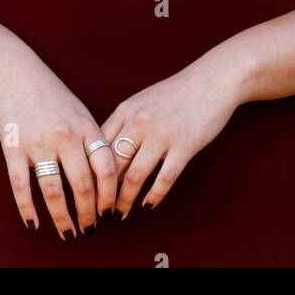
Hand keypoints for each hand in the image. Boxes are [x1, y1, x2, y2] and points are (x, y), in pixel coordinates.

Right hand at [0, 50, 119, 238]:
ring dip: (63, 218)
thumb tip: (110, 178)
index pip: (107, 169)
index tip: (111, 212)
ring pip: (54, 191)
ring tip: (69, 234)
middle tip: (91, 228)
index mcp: (86, 127)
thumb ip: (93, 141)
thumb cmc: (52, 95)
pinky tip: (34, 224)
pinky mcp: (13, 148)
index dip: (111, 195)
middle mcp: (65, 136)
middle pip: (83, 185)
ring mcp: (38, 143)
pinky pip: (21, 186)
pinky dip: (28, 209)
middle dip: (89, 213)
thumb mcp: (80, 113)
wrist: (15, 73)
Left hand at [99, 52, 245, 219]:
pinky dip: (154, 195)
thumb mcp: (141, 102)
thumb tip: (103, 155)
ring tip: (120, 214)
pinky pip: (165, 178)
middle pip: (111, 165)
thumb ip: (123, 125)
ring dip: (124, 200)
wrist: (211, 80)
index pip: (97, 148)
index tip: (83, 192)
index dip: (87, 173)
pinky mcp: (184, 145)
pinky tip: (148, 204)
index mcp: (125, 111)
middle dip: (101, 194)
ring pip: (134, 176)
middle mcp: (139, 123)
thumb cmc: (174, 94)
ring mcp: (162, 134)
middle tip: (97, 211)